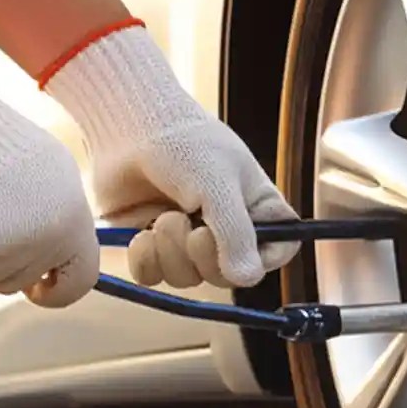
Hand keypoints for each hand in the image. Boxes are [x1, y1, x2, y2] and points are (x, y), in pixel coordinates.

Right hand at [0, 70, 98, 306]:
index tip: (42, 284)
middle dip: (6, 262)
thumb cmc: (4, 144)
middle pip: (21, 281)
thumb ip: (64, 220)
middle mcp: (38, 248)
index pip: (80, 281)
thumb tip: (59, 257)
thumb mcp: (56, 176)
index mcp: (71, 227)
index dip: (61, 289)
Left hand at [44, 24, 298, 288]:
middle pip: (227, 276)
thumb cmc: (184, 145)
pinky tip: (141, 234)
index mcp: (256, 209)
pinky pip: (154, 276)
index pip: (278, 252)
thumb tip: (247, 279)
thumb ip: (235, 233)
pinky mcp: (151, 245)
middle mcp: (225, 229)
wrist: (128, 128)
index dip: (262, 261)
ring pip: (187, 278)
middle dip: (203, 256)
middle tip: (189, 224)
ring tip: (162, 216)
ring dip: (172, 253)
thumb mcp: (217, 185)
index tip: (240, 248)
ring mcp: (186, 240)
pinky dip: (146, 260)